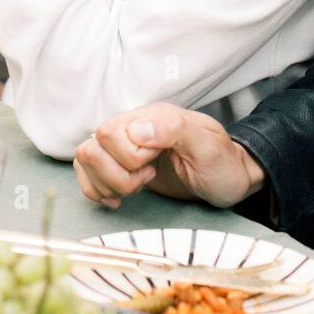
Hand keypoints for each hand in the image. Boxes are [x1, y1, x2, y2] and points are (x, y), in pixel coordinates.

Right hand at [73, 103, 265, 210]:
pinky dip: (97, 190)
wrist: (228, 179)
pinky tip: (119, 197)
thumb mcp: (207, 146)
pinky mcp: (118, 165)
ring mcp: (123, 146)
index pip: (110, 134)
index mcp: (151, 116)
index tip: (156, 165)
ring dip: (107, 182)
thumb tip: (136, 130)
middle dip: (118, 174)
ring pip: (85, 158)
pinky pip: (85, 173)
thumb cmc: (221, 163)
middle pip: (92, 146)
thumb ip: (174, 130)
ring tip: (136, 186)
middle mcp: (132, 126)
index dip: (130, 159)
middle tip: (148, 177)